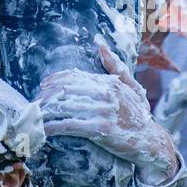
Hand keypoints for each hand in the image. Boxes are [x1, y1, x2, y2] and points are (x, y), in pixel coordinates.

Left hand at [37, 39, 178, 182]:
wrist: (151, 141)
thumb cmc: (139, 115)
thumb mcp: (131, 86)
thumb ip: (115, 66)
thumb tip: (100, 44)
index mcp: (109, 82)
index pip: (74, 76)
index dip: (55, 80)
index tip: (42, 86)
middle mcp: (105, 93)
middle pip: (66, 89)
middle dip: (47, 96)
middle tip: (35, 102)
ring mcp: (102, 110)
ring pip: (65, 106)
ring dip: (47, 111)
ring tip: (35, 115)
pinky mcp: (100, 128)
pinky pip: (70, 125)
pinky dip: (54, 127)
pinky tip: (44, 130)